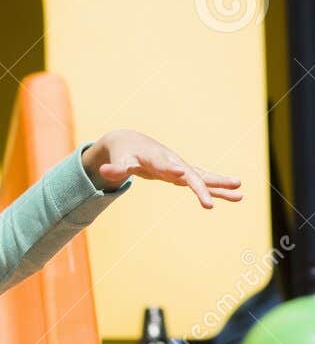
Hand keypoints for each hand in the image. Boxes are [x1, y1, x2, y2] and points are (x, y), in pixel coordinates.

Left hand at [82, 130, 242, 209]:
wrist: (133, 142)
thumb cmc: (124, 153)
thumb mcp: (118, 160)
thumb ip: (114, 168)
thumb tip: (103, 173)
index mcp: (157, 158)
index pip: (166, 165)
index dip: (173, 170)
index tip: (182, 175)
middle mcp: (173, 162)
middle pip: (191, 175)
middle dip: (202, 187)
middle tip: (213, 201)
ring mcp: (181, 168)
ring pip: (203, 178)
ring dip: (220, 186)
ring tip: (240, 194)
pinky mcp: (184, 175)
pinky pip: (203, 183)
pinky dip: (217, 190)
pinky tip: (235, 196)